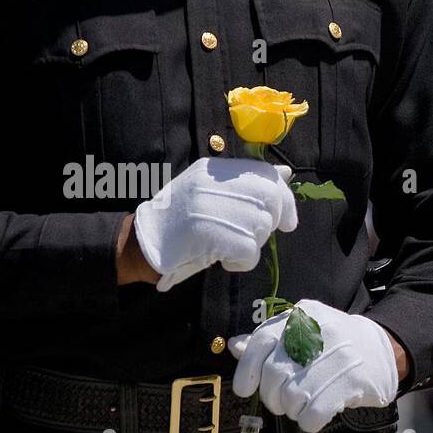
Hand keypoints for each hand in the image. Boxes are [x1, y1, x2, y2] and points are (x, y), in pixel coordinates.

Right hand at [132, 158, 297, 291]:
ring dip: (250, 243)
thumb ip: (245, 183)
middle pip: (271, 199)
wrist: (145, 242)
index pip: (265, 173)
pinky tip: (221, 259)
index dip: (283, 197)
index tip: (287, 221)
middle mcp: (218, 184)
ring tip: (223, 244)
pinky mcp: (220, 235)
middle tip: (248, 237)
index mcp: (215, 171)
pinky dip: (241, 262)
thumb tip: (286, 174)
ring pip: (263, 228)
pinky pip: (251, 252)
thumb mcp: (209, 192)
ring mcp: (219, 208)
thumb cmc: (178, 221)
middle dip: (271, 222)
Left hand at [229, 300, 400, 432]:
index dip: (247, 369)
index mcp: (302, 317)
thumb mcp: (302, 332)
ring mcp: (338, 357)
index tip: (244, 389)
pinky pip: (315, 412)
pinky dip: (310, 421)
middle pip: (275, 375)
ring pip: (293, 397)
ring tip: (303, 405)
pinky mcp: (353, 381)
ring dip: (293, 410)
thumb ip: (268, 341)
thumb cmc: (335, 344)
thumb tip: (234, 346)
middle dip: (273, 397)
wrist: (384, 349)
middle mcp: (319, 332)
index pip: (262, 341)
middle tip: (282, 402)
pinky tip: (316, 415)